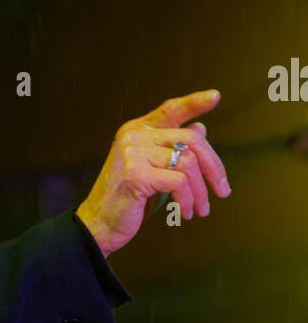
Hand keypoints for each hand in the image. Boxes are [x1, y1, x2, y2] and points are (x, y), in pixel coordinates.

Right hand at [75, 89, 230, 256]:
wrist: (100, 225)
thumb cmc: (129, 200)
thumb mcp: (156, 172)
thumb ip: (174, 150)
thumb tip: (201, 128)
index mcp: (137, 131)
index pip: (170, 110)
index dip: (194, 103)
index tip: (215, 96)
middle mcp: (134, 136)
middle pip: (190, 139)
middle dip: (213, 167)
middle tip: (222, 191)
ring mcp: (133, 153)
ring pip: (188, 163)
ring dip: (200, 191)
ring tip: (200, 210)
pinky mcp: (136, 173)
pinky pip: (179, 182)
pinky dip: (188, 200)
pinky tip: (184, 213)